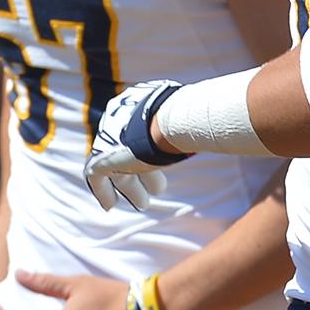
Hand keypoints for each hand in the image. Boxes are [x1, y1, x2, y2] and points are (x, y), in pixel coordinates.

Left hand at [87, 79, 189, 213]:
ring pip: (116, 167)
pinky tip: (110, 205)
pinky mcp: (102, 156)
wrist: (170, 122)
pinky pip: (96, 177)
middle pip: (129, 151)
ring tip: (143, 204)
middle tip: (159, 189)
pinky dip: (103, 191)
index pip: (140, 131)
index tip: (159, 165)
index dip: (150, 151)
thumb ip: (187, 124)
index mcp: (136, 104)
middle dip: (144, 173)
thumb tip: (213, 127)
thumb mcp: (186, 119)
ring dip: (132, 187)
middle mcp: (118, 119)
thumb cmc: (183, 118)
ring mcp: (109, 138)